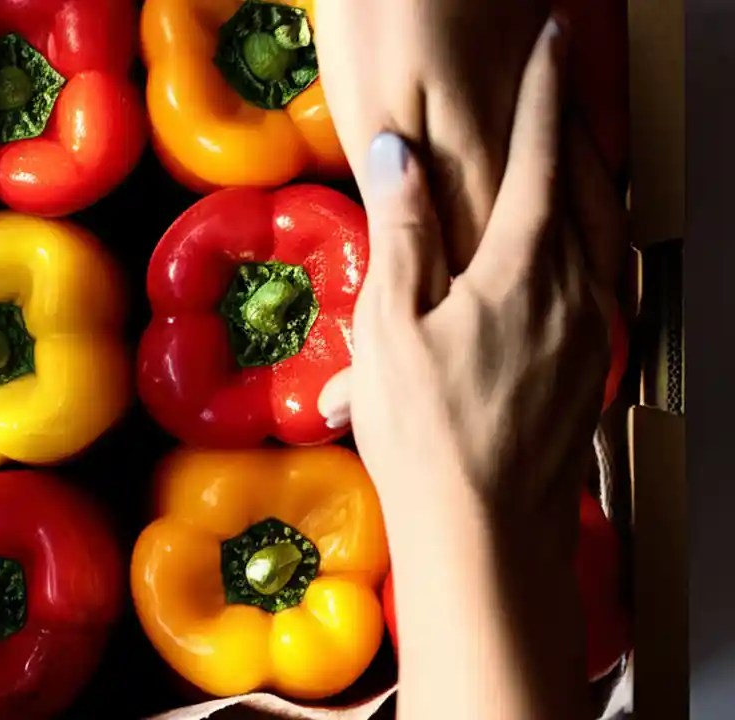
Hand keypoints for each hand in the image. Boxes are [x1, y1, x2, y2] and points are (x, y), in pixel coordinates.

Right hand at [319, 19, 621, 718]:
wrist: (484, 532)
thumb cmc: (425, 435)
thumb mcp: (392, 326)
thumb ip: (404, 232)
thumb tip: (399, 155)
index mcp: (525, 270)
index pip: (540, 155)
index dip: (545, 91)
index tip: (552, 43)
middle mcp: (577, 291)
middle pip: (588, 183)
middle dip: (573, 125)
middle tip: (560, 84)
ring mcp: (592, 331)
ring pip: (604, 228)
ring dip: (586, 177)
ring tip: (565, 150)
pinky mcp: (592, 365)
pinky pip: (601, 272)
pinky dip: (588, 232)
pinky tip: (567, 243)